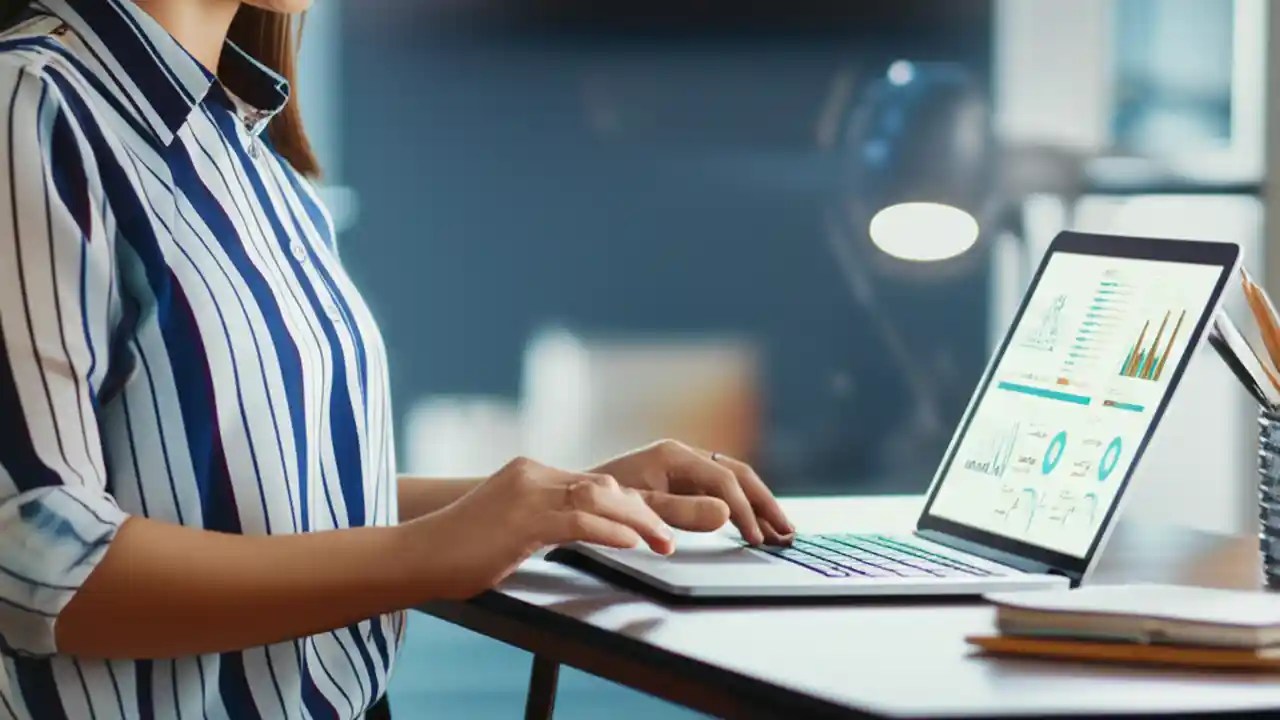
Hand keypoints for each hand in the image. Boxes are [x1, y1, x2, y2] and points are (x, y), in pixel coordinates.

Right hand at [408, 457, 674, 598]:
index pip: (592, 483)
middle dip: (643, 511)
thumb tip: (574, 534)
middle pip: (604, 486)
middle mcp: (532, 474)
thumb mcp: (508, 528)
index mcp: (530, 473)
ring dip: (638, 522)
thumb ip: (540, 522)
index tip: (654, 524)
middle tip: (669, 536)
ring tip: (664, 542)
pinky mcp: (522, 518)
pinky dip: (611, 531)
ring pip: (599, 498)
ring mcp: (527, 492)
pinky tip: (632, 543)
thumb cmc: (457, 552)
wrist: (416, 556)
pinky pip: (579, 520)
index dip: (629, 504)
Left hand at [591, 440, 793, 545]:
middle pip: (737, 474)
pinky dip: (740, 507)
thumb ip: (681, 512)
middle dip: (764, 504)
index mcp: (674, 455)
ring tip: (780, 531)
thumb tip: (726, 512)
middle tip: (788, 533)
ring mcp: (682, 466)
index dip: (746, 510)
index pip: (724, 481)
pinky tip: (751, 524)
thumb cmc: (598, 504)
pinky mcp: (679, 481)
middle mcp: (682, 455)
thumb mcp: (638, 509)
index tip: (758, 539)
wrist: (572, 499)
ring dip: (757, 505)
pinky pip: (720, 490)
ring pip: (732, 481)